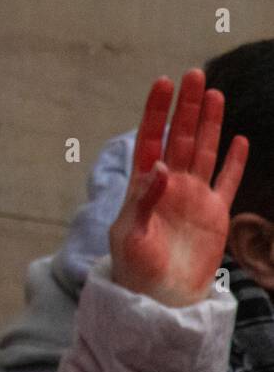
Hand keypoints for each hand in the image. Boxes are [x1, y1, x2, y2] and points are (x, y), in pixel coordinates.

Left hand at [109, 70, 247, 307]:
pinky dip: (235, 161)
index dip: (156, 111)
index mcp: (144, 184)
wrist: (159, 297)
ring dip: (210, 123)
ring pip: (205, 150)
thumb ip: (145, 199)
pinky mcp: (214, 214)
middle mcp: (170, 183)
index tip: (163, 82)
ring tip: (214, 94)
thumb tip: (160, 167)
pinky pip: (227, 181)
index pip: (151, 138)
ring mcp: (193, 196)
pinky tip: (241, 139)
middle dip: (187, 106)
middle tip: (194, 74)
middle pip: (181, 136)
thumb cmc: (134, 266)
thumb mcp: (131, 232)